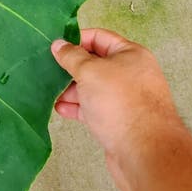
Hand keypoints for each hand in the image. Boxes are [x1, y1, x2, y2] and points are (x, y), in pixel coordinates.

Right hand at [51, 28, 186, 190]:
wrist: (145, 152)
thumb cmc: (120, 103)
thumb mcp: (91, 72)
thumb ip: (72, 57)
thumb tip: (59, 44)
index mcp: (130, 54)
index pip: (99, 37)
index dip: (76, 39)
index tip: (54, 47)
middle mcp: (130, 74)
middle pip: (95, 64)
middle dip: (71, 67)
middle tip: (46, 70)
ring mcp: (125, 99)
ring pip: (93, 88)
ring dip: (71, 89)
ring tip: (49, 92)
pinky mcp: (118, 121)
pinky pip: (94, 108)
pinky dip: (78, 107)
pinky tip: (61, 109)